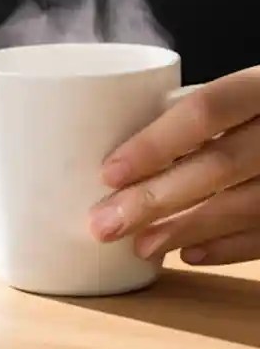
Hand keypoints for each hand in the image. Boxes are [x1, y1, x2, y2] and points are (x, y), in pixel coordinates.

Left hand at [89, 66, 259, 265]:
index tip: (108, 174)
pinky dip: (230, 247)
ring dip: (186, 229)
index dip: (155, 143)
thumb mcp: (239, 94)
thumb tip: (109, 164)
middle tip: (104, 224)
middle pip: (221, 164)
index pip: (208, 109)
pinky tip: (190, 254)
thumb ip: (195, 115)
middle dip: (155, 199)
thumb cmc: (255, 110)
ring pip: (248, 204)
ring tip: (140, 245)